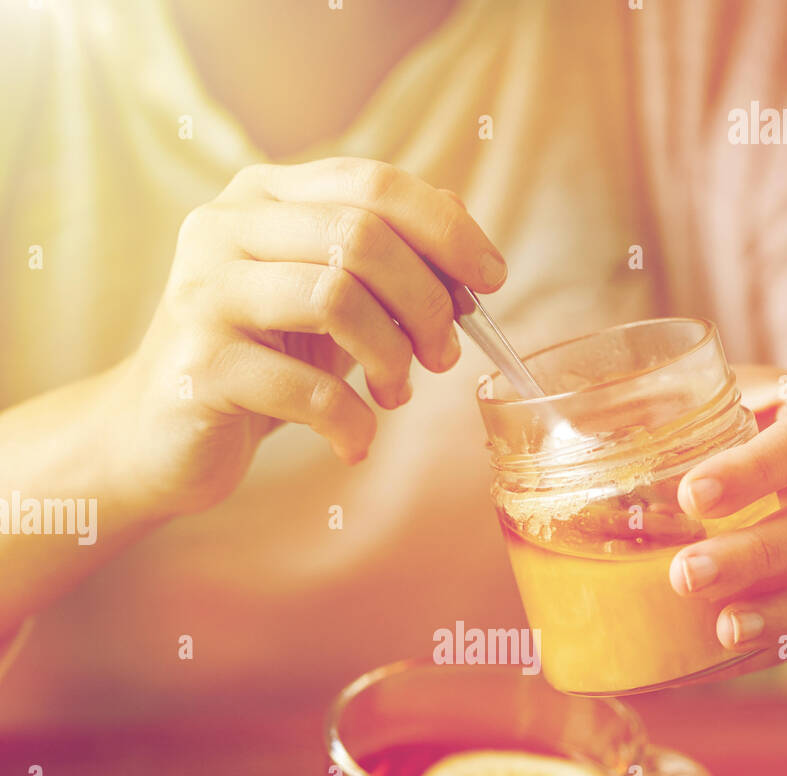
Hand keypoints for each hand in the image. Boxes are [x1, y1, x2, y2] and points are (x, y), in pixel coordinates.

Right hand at [121, 158, 505, 515]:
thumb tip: (464, 233)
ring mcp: (205, 294)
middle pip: (362, 237)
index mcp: (262, 196)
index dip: (446, 230)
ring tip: (394, 397)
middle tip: (441, 356)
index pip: (373, 183)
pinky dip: (350, 422)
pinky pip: (306, 388)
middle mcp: (226, 228)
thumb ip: (381, 260)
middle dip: (426, 303)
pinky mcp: (199, 368)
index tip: (490, 281)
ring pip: (337, 298)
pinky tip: (355, 442)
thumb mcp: (323, 301)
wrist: (157, 434)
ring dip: (391, 359)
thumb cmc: (257, 363)